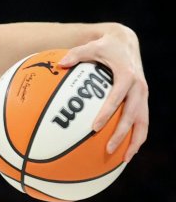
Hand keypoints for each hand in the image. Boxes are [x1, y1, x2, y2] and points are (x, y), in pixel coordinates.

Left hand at [59, 25, 148, 160]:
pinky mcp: (143, 100)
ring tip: (124, 159)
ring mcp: (143, 95)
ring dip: (135, 141)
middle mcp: (139, 87)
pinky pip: (143, 122)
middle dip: (121, 134)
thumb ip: (75, 55)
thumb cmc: (105, 46)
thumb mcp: (90, 47)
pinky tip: (127, 151)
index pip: (117, 98)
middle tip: (107, 149)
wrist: (126, 42)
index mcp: (126, 75)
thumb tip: (58, 64)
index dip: (107, 113)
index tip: (94, 127)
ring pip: (143, 123)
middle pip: (133, 116)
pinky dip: (137, 136)